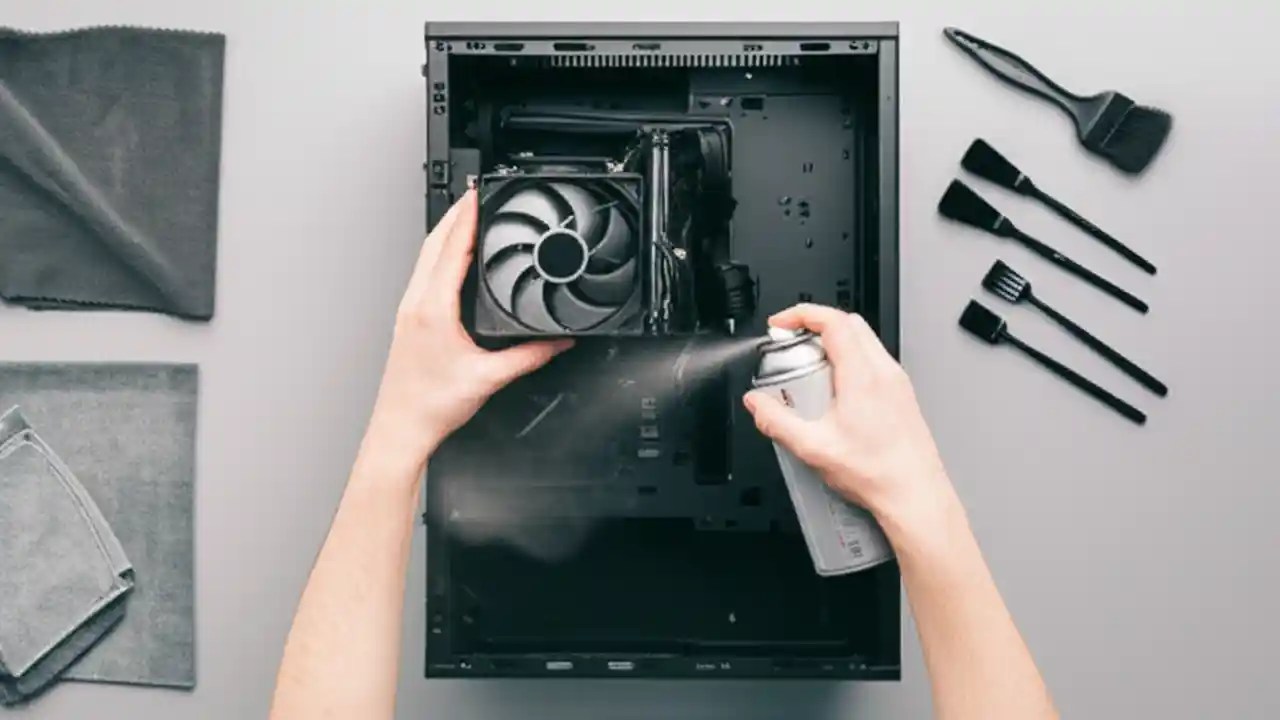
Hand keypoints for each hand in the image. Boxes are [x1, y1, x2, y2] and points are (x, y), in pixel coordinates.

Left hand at [361, 190, 572, 474]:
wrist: (401, 428)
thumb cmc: (431, 406)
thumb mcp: (490, 378)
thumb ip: (530, 356)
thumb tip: (559, 342)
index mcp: (433, 309)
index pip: (451, 249)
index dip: (468, 219)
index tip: (480, 196)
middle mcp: (415, 303)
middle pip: (433, 243)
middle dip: (455, 214)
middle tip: (475, 194)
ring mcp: (408, 310)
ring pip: (425, 256)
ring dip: (445, 231)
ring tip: (466, 216)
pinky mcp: (408, 319)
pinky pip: (423, 273)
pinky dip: (439, 254)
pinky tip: (451, 257)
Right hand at [742, 303, 954, 534]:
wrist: (915, 496)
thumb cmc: (878, 474)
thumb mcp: (813, 448)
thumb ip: (777, 421)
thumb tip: (756, 404)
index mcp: (863, 375)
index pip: (833, 321)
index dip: (801, 314)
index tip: (781, 324)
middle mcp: (885, 372)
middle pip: (850, 323)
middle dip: (815, 325)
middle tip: (792, 343)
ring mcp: (898, 383)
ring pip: (864, 341)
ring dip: (834, 343)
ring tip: (811, 370)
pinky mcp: (903, 396)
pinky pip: (874, 362)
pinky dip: (850, 362)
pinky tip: (836, 394)